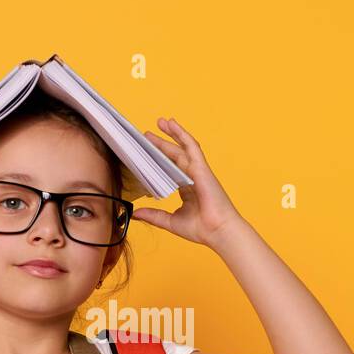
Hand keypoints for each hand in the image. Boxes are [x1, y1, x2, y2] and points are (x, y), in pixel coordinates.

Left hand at [136, 117, 243, 246]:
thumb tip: (134, 214)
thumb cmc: (201, 229)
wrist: (218, 231)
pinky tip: (173, 124)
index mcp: (186, 189)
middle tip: (147, 135)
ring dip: (172, 133)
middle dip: (161, 144)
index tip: (146, 154)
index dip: (159, 160)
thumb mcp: (170, 221)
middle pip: (174, 156)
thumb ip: (153, 215)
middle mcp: (192, 177)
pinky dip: (182, 134)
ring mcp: (198, 171)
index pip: (170, 169)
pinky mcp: (201, 168)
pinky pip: (191, 147)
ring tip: (160, 122)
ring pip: (183, 147)